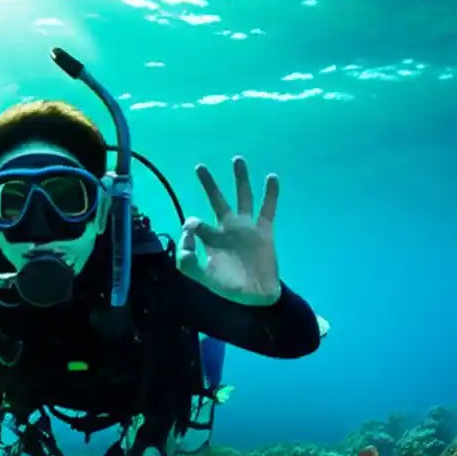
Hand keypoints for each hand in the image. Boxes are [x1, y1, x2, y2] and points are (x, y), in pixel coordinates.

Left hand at [177, 156, 282, 306]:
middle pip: (217, 200)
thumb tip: (185, 235)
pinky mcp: (264, 230)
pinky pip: (268, 208)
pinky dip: (271, 193)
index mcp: (211, 238)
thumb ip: (188, 261)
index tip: (192, 231)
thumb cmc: (229, 286)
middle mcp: (227, 228)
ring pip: (243, 197)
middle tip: (200, 167)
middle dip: (209, 184)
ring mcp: (246, 227)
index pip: (196, 223)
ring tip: (237, 159)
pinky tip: (271, 177)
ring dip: (240, 179)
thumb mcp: (203, 277)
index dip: (190, 224)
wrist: (256, 295)